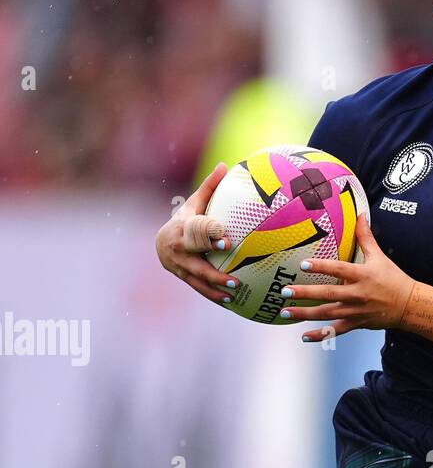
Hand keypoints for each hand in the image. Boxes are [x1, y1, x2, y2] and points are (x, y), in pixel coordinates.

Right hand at [155, 161, 238, 303]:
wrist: (161, 243)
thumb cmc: (186, 220)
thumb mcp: (194, 203)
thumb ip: (210, 187)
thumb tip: (225, 165)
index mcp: (182, 228)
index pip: (197, 232)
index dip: (210, 234)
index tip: (226, 238)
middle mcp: (178, 249)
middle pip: (197, 261)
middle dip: (214, 271)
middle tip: (234, 277)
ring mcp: (179, 266)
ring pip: (198, 279)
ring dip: (216, 287)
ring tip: (236, 291)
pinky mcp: (184, 278)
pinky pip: (200, 288)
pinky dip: (214, 295)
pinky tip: (232, 302)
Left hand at [277, 213, 424, 339]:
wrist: (409, 305)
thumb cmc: (393, 279)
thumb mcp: (380, 256)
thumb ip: (366, 237)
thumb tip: (361, 214)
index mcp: (362, 275)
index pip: (339, 269)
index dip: (321, 266)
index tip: (303, 264)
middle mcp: (358, 294)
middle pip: (329, 294)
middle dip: (306, 293)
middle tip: (285, 291)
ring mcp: (356, 311)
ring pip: (328, 314)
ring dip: (306, 314)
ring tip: (285, 312)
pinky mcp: (356, 323)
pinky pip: (336, 331)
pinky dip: (320, 335)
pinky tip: (304, 336)